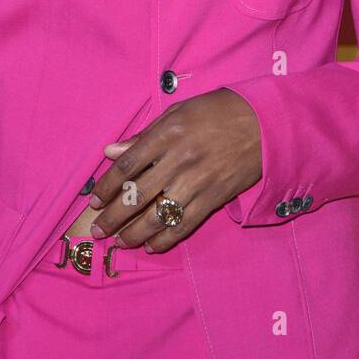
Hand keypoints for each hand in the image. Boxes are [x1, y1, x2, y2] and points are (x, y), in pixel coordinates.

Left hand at [87, 89, 262, 251]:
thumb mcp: (177, 112)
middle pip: (136, 195)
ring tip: (120, 242)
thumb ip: (143, 136)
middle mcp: (179, 160)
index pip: (127, 166)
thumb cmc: (217, 112)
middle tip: (97, 231)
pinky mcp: (214, 198)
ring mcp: (197, 181)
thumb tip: (111, 152)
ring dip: (134, 233)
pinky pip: (185, 224)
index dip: (106, 187)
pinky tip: (151, 246)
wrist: (265, 123)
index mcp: (167, 134)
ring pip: (158, 216)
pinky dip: (166, 238)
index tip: (94, 200)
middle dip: (113, 217)